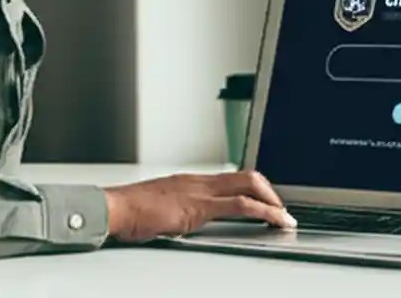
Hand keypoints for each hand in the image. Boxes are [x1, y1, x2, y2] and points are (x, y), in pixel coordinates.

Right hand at [103, 170, 296, 242]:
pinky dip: (263, 212)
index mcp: (190, 182)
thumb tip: (183, 224)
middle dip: (269, 192)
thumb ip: (177, 213)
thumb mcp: (161, 211)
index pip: (231, 178)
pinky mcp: (199, 207)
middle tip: (281, 210)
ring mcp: (200, 191)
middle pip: (246, 176)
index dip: (254, 188)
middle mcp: (199, 181)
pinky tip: (273, 221)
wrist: (115, 208)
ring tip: (284, 218)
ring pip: (249, 185)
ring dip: (272, 202)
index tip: (266, 201)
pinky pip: (240, 205)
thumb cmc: (130, 211)